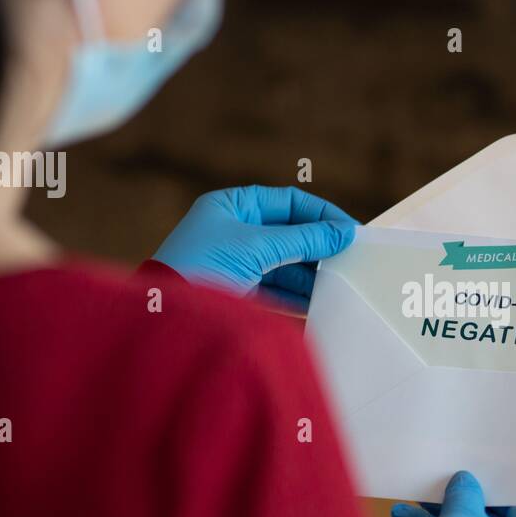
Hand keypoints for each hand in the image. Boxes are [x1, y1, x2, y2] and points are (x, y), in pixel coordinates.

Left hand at [153, 185, 356, 310]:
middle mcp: (234, 231)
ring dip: (310, 275)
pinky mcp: (238, 293)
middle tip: (349, 259)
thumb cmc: (202, 266)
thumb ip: (303, 239)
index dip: (321, 215)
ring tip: (338, 283)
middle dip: (318, 248)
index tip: (349, 231)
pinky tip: (318, 302)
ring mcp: (236, 263)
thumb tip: (343, 232)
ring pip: (285, 264)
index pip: (289, 202)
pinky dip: (297, 296)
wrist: (165, 314)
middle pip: (289, 234)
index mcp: (232, 206)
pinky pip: (276, 290)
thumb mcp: (257, 246)